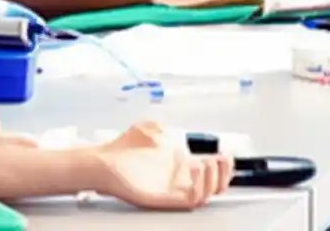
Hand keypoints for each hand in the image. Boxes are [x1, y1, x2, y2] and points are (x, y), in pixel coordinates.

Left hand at [94, 121, 232, 209]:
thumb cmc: (123, 149)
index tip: (226, 153)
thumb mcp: (149, 130)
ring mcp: (173, 190)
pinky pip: (191, 200)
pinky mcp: (166, 199)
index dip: (221, 165)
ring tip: (211, 162)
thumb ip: (165, 129)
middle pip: (213, 187)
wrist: (103, 161)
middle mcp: (178, 181)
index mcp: (177, 168)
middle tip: (225, 159)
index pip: (208, 173)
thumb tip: (175, 131)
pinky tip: (197, 166)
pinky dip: (200, 185)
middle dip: (225, 174)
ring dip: (215, 179)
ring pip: (206, 195)